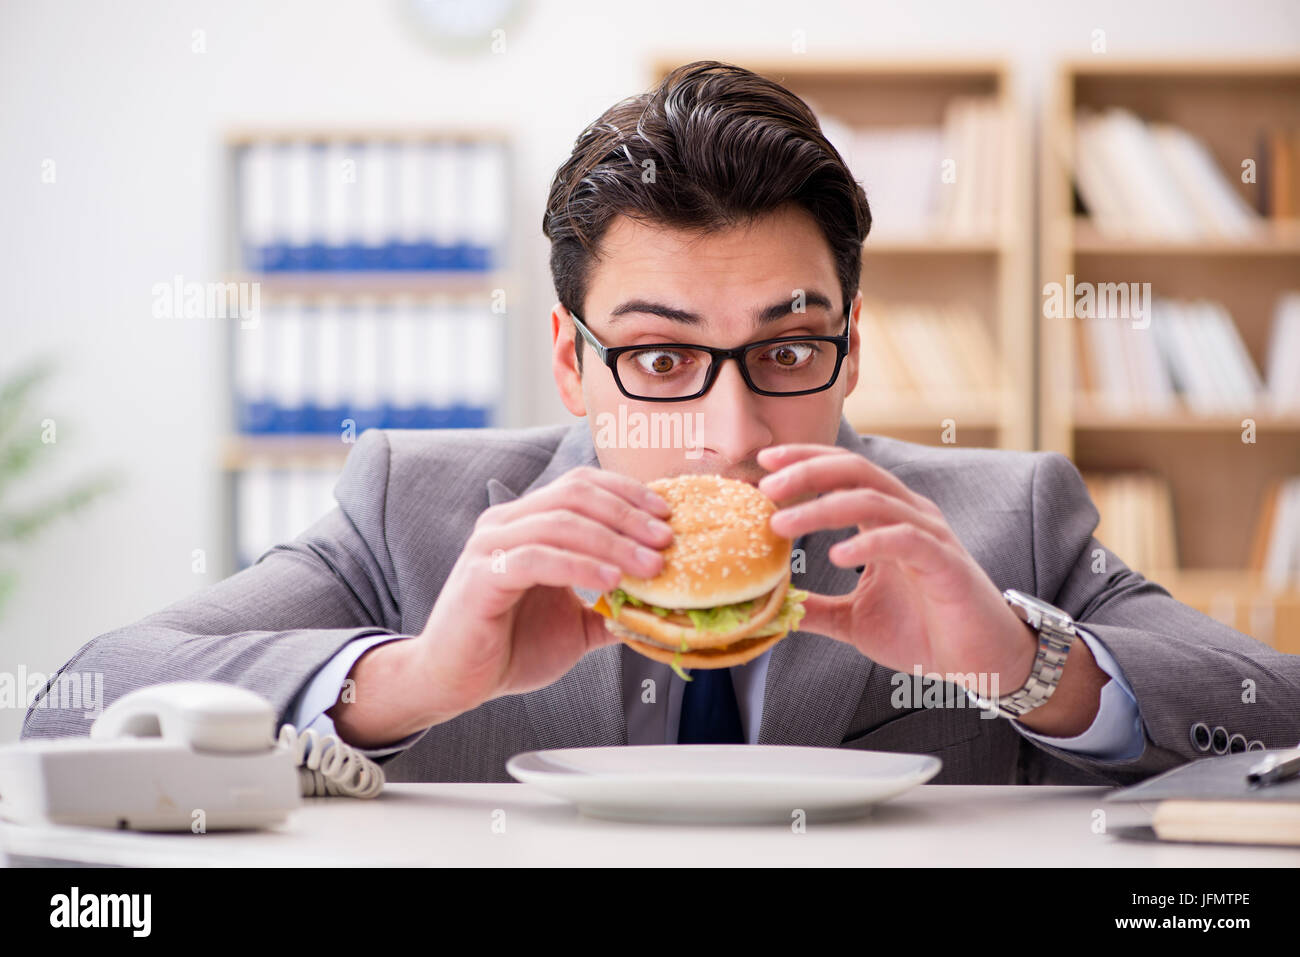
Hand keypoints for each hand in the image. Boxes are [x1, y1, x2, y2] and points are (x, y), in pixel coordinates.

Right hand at [410, 466, 672, 723]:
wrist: (457, 682)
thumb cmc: (511, 647)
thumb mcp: (576, 624)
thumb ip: (613, 608)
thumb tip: (663, 608)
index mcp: (527, 522)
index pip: (582, 485)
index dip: (627, 494)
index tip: (667, 515)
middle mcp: (507, 523)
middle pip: (576, 496)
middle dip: (628, 515)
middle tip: (666, 540)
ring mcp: (491, 546)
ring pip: (560, 522)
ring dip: (613, 541)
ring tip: (649, 565)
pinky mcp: (482, 577)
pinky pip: (537, 558)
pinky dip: (580, 566)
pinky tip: (611, 580)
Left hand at [757, 444, 1036, 693]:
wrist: (981, 663)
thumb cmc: (925, 632)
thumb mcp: (854, 620)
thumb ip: (815, 608)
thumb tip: (771, 606)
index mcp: (887, 518)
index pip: (843, 471)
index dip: (803, 461)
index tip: (762, 464)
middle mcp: (909, 515)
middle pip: (855, 470)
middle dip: (807, 472)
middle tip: (765, 486)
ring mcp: (930, 536)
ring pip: (873, 500)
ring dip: (822, 507)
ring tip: (782, 523)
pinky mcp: (946, 564)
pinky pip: (905, 540)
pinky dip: (869, 541)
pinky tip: (837, 554)